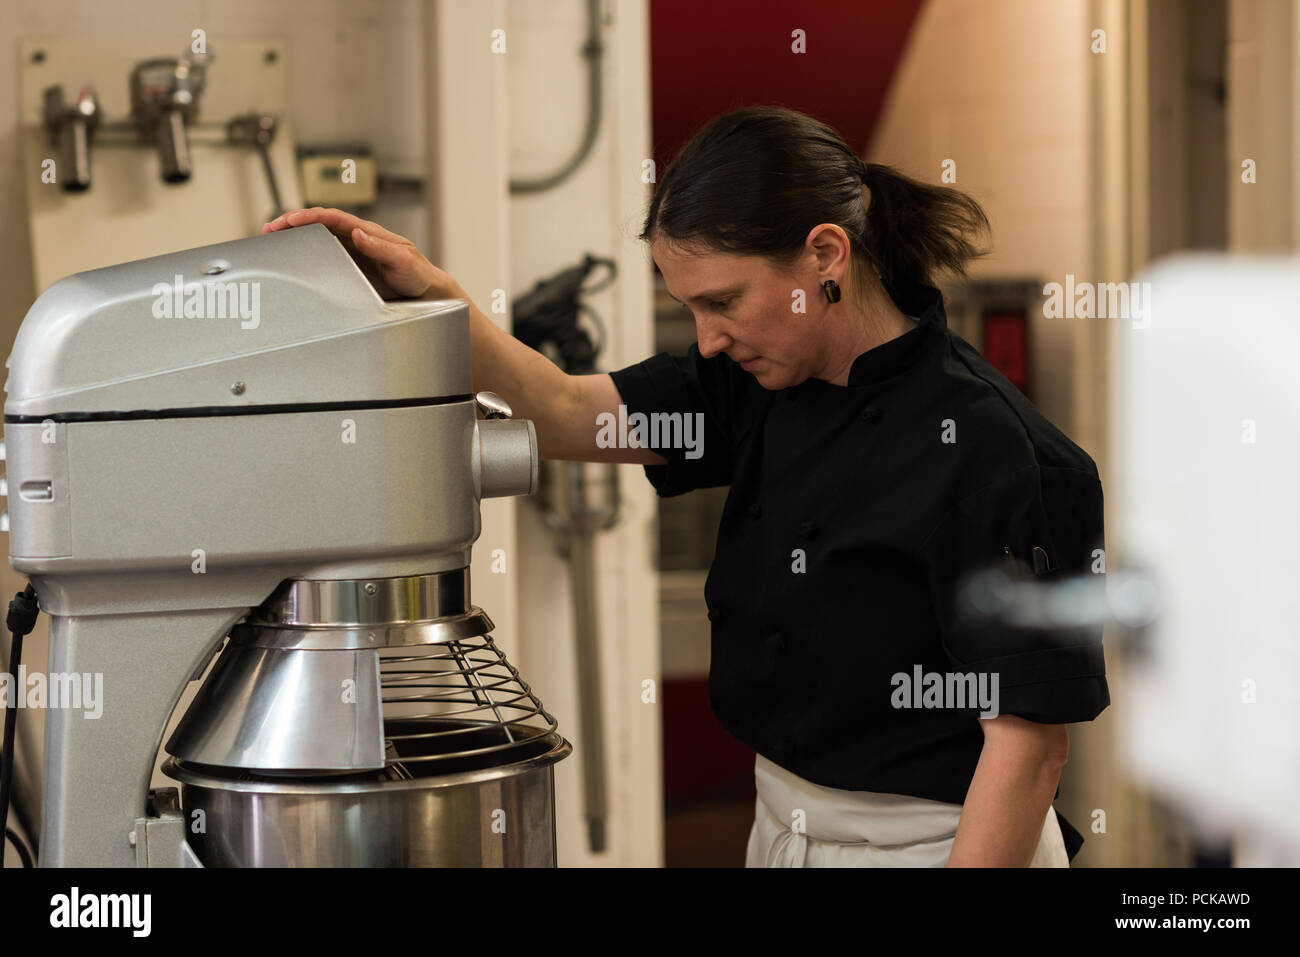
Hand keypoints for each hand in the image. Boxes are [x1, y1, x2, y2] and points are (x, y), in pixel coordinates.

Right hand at [261, 207, 461, 300]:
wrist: (426, 291)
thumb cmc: (417, 274)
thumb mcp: (403, 260)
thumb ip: (382, 247)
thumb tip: (357, 233)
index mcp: (368, 232)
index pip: (333, 218)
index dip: (309, 217)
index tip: (289, 220)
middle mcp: (356, 238)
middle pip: (319, 224)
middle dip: (293, 223)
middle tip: (269, 229)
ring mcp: (352, 252)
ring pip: (317, 238)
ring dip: (295, 238)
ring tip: (271, 240)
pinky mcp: (350, 266)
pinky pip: (323, 255)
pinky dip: (305, 254)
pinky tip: (292, 259)